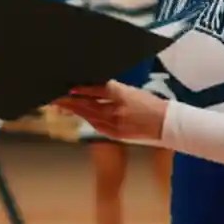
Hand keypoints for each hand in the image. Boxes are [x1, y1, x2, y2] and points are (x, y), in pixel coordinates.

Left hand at [53, 80, 168, 142]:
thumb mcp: (130, 91)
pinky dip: (87, 119)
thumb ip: (110, 90)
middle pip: (87, 105)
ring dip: (75, 111)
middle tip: (56, 98)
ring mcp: (115, 124)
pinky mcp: (116, 134)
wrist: (166, 123)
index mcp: (120, 96)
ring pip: (89, 116)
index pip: (94, 91)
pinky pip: (96, 126)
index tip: (67, 89)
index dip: (79, 90)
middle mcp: (115, 111)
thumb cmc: (150, 104)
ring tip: (63, 106)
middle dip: (70, 102)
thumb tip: (89, 89)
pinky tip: (80, 115)